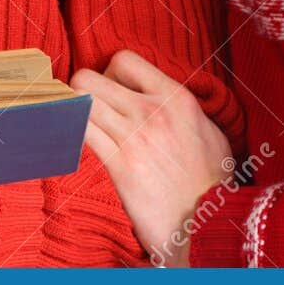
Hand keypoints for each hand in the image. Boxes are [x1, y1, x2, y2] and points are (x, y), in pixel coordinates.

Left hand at [71, 49, 232, 266]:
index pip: (123, 59)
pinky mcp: (120, 165)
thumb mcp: (208, 131)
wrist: (212, 225)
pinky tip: (79, 145)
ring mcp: (134, 137)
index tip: (111, 92)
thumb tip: (155, 95)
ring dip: (72, 113)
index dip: (109, 72)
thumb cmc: (211, 181)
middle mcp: (153, 111)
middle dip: (83, 92)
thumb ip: (179, 108)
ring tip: (81, 128)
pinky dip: (71, 134)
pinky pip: (79, 133)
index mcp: (176, 97)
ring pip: (78, 102)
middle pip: (89, 78)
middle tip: (91, 112)